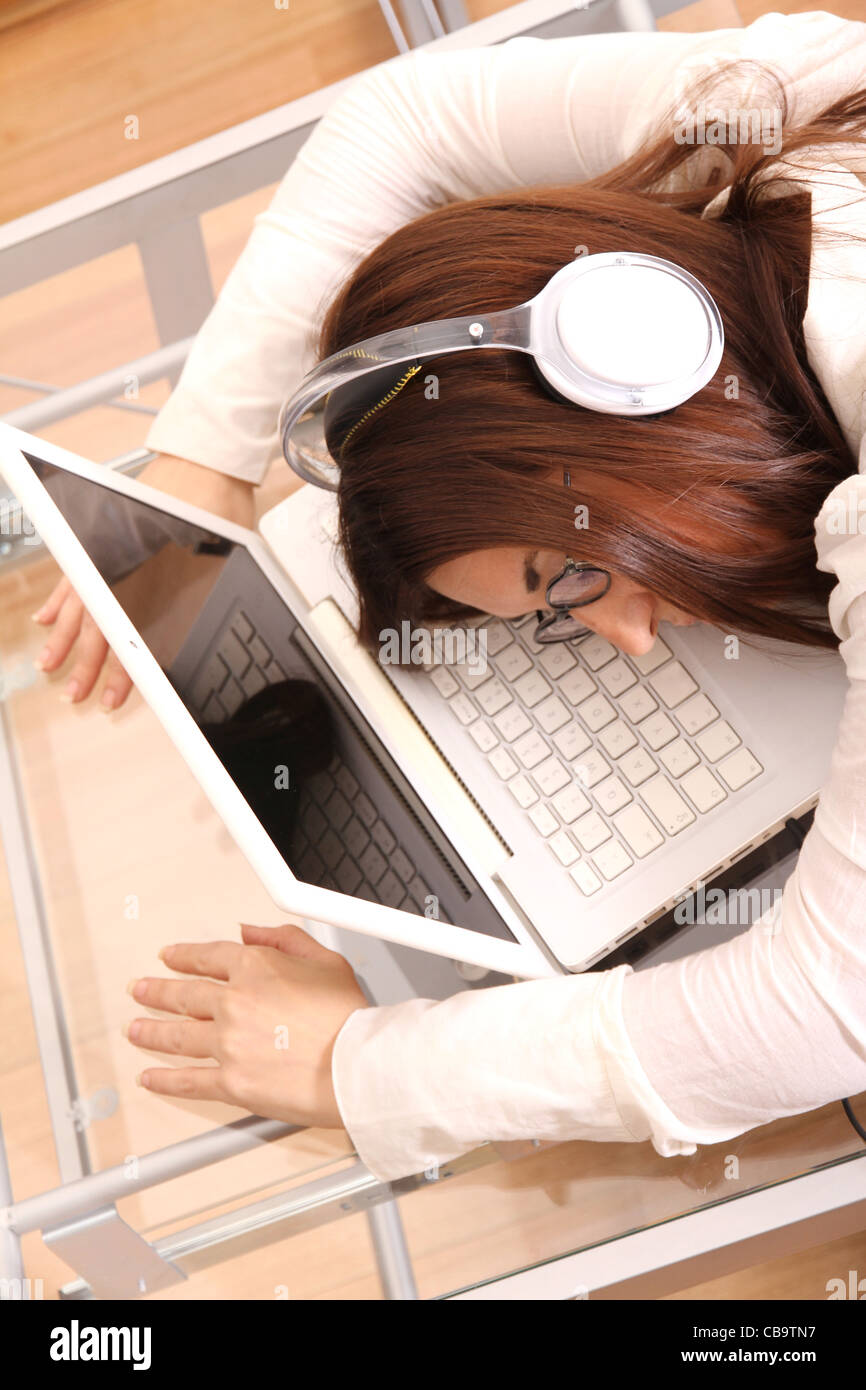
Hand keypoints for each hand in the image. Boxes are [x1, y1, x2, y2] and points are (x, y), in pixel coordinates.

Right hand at [31, 452, 255, 710]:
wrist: (205, 461)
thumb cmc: (214, 505)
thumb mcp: (219, 559)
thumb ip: (201, 596)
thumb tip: (197, 632)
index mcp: (145, 576)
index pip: (126, 634)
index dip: (120, 670)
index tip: (114, 696)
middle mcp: (118, 566)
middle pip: (96, 625)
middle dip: (86, 665)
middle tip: (77, 694)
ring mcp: (105, 552)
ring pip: (79, 604)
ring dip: (64, 638)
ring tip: (50, 665)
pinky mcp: (101, 538)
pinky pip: (72, 574)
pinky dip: (59, 598)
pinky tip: (48, 619)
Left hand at [125, 922, 370, 1128]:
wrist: (356, 1064)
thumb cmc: (347, 1016)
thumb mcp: (324, 958)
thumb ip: (283, 938)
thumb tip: (249, 931)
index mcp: (255, 967)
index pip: (207, 957)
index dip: (183, 956)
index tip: (169, 957)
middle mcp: (234, 1002)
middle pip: (183, 994)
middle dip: (156, 990)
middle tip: (140, 989)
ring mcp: (228, 1044)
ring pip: (177, 1035)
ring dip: (150, 1031)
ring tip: (135, 1029)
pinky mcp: (230, 1082)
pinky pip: (188, 1081)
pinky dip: (165, 1080)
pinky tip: (150, 1078)